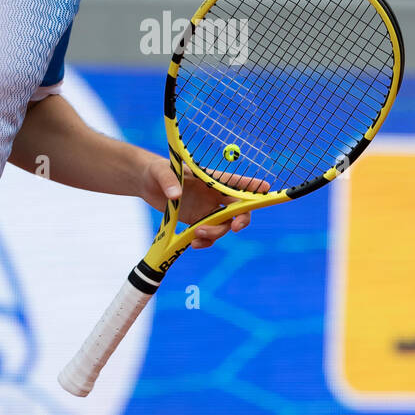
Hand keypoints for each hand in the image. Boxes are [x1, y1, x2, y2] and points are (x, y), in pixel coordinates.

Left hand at [140, 156, 267, 248]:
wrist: (147, 183)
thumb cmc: (158, 170)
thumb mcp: (161, 172)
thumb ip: (169, 181)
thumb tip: (175, 195)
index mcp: (211, 178)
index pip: (236, 182)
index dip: (252, 186)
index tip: (266, 189)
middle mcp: (214, 195)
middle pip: (239, 208)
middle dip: (241, 219)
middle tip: (234, 228)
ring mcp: (208, 209)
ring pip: (224, 226)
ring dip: (215, 234)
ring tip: (196, 235)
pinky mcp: (198, 221)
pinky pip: (210, 235)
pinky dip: (205, 242)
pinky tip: (193, 243)